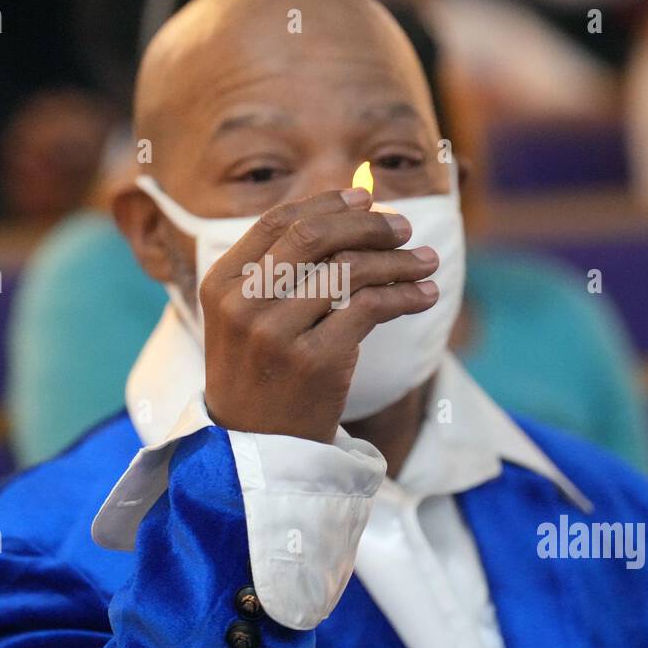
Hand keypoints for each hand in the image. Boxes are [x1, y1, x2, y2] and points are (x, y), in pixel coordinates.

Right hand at [201, 187, 439, 442]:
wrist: (255, 448)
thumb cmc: (261, 374)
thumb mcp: (247, 318)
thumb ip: (280, 270)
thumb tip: (350, 210)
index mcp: (221, 283)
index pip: (277, 222)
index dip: (325, 203)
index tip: (365, 198)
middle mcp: (243, 304)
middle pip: (314, 237)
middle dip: (367, 224)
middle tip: (403, 227)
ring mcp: (277, 333)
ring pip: (349, 270)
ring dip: (398, 260)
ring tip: (426, 260)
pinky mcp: (315, 362)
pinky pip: (370, 308)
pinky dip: (405, 295)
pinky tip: (425, 295)